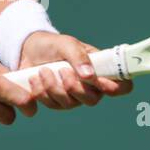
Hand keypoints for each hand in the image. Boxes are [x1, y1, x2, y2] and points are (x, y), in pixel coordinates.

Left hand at [15, 32, 134, 109]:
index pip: (121, 85)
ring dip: (54, 87)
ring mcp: (73, 96)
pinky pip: (52, 105)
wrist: (28, 50)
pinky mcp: (55, 102)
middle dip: (75, 88)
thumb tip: (89, 76)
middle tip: (62, 70)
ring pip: (69, 104)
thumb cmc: (54, 45)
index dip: (117, 88)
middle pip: (92, 100)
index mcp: (100, 70)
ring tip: (43, 70)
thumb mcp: (67, 44)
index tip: (100, 81)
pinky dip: (42, 92)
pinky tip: (35, 78)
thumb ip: (79, 57)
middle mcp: (90, 87)